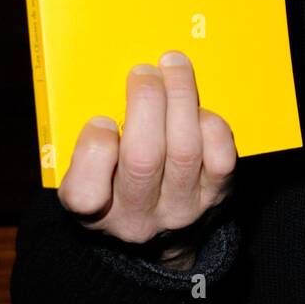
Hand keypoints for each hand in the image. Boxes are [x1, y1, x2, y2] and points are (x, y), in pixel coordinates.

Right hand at [58, 51, 236, 256]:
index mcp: (93, 213)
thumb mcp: (87, 177)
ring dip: (180, 97)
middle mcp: (137, 218)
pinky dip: (209, 123)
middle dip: (146, 101)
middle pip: (144, 158)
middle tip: (144, 71)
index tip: (102, 120)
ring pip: (185, 149)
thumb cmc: (118, 189)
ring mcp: (180, 209)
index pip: (85, 194)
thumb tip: (115, 91)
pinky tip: (197, 108)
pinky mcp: (216, 197)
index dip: (94, 150)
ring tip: (173, 67)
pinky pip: (220, 155)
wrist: (164, 236)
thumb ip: (88, 145)